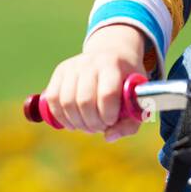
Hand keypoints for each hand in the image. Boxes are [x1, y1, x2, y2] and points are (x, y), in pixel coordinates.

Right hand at [41, 25, 148, 141]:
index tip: (112, 121)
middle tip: (100, 126)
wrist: (114, 54)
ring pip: (66, 102)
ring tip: (88, 125)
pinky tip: (73, 122)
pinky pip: (53, 98)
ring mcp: (73, 65)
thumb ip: (129, 123)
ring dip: (77, 122)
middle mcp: (92, 62)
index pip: (107, 94)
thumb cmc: (128, 83)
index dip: (108, 114)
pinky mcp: (60, 70)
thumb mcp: (137, 100)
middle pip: (85, 101)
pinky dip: (61, 116)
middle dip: (92, 123)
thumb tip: (108, 137)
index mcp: (114, 65)